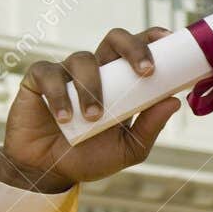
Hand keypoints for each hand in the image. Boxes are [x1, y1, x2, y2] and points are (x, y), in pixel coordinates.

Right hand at [0, 27, 180, 193]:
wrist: (50, 171)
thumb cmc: (92, 157)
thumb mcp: (129, 148)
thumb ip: (151, 126)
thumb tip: (174, 102)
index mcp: (121, 82)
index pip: (138, 50)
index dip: (152, 39)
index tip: (168, 40)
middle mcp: (96, 71)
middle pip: (115, 39)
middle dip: (133, 49)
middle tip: (146, 71)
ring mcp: (67, 74)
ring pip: (83, 59)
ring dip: (93, 88)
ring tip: (93, 118)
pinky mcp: (38, 81)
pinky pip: (49, 74)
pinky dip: (59, 95)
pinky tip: (64, 117)